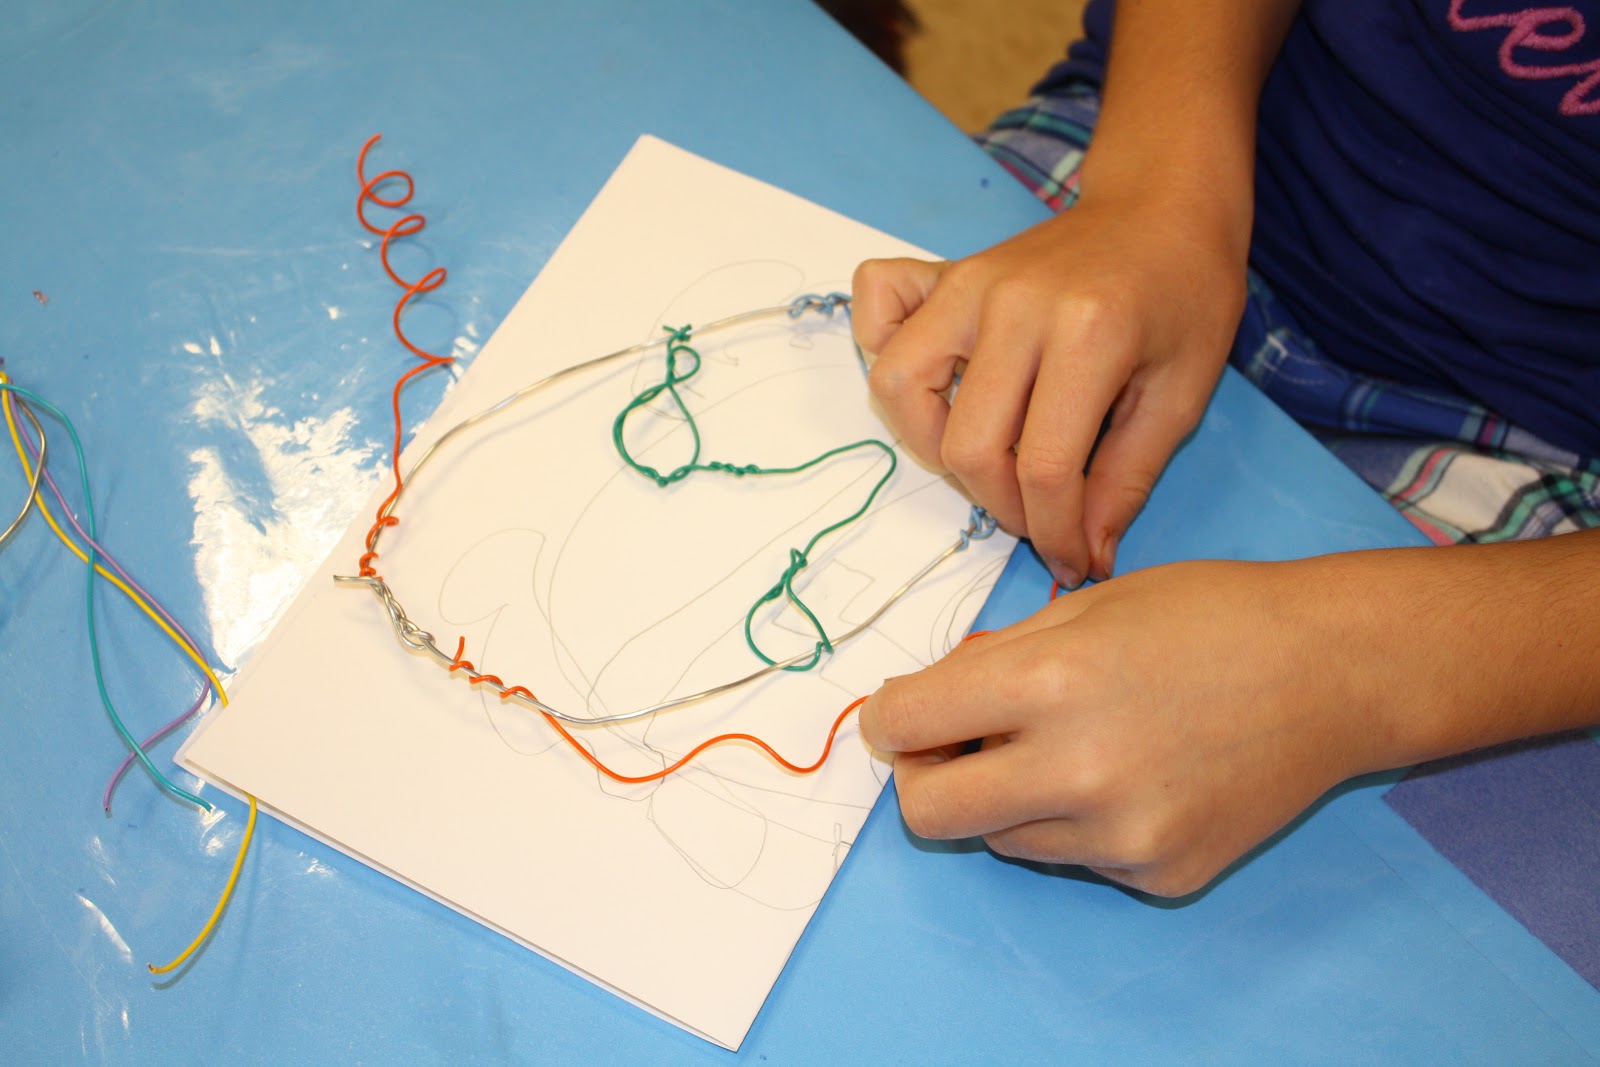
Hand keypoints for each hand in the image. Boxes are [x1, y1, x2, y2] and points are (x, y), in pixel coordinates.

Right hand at [852, 192, 1246, 585]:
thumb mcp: (1181, 394)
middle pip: (969, 444)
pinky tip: (937, 380)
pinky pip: (877, 310)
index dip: (1055, 533)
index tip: (1074, 559)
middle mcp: (1015, 306)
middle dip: (1002, 506)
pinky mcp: (947, 273)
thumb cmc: (1185, 294)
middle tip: (1039, 514)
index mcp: (1088, 334)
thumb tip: (1086, 556)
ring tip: (986, 459)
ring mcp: (970, 284)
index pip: (1044, 468)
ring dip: (933, 444)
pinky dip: (884, 349)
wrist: (1164, 205)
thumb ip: (1127, 480)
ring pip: (898, 387)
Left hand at [858, 558, 1381, 897]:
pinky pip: (1075, 856)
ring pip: (1002, 839)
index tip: (897, 715)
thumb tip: (927, 703)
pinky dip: (1078, 822)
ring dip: (1007, 798)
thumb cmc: (1211, 616)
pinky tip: (1136, 773)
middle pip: (930, 814)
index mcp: (1050, 683)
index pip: (905, 724)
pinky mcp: (1160, 874)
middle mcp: (1079, 771)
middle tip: (951, 749)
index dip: (888, 717)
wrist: (1335, 673)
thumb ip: (996, 658)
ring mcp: (1123, 836)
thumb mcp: (1088, 606)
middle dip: (921, 780)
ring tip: (1072, 745)